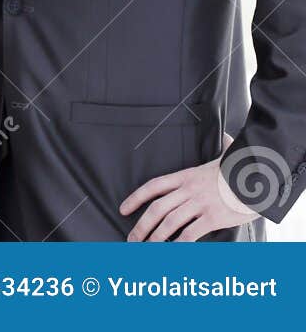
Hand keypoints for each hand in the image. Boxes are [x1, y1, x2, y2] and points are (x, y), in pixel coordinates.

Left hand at [120, 134, 260, 240]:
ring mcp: (200, 204)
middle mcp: (188, 190)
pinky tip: (172, 252)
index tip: (123, 209)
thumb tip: (224, 132)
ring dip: (156, 238)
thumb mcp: (224, 154)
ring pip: (169, 223)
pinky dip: (179, 245)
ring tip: (147, 249)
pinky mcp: (213, 218)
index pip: (153, 186)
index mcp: (185, 176)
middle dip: (141, 226)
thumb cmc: (241, 167)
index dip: (135, 198)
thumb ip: (219, 145)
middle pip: (157, 208)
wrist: (260, 176)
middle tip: (131, 239)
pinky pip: (190, 234)